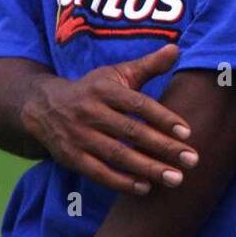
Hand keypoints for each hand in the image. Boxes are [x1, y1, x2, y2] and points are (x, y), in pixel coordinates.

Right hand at [20, 44, 197, 195]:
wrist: (43, 107)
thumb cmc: (93, 89)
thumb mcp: (117, 73)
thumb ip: (148, 65)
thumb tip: (176, 49)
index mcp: (105, 89)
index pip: (139, 105)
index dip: (163, 118)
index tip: (188, 132)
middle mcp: (90, 112)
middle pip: (132, 132)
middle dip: (164, 147)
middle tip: (192, 160)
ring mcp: (79, 136)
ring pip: (117, 155)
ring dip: (148, 169)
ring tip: (176, 179)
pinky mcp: (71, 158)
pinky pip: (98, 173)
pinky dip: (121, 182)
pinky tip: (146, 188)